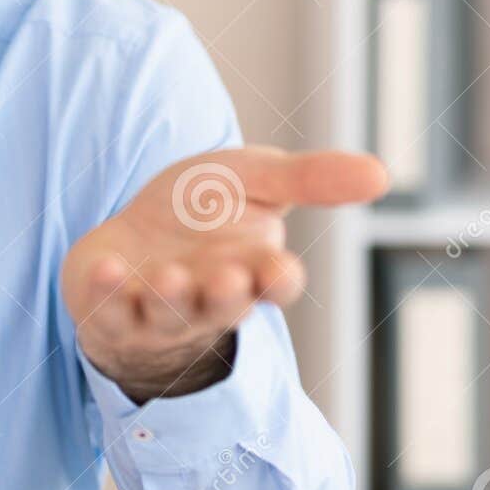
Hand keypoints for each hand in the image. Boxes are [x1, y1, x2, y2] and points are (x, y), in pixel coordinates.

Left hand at [61, 146, 387, 402]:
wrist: (135, 235)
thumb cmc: (203, 209)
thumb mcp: (257, 179)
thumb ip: (311, 178)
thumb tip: (383, 174)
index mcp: (252, 269)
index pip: (276, 283)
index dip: (278, 279)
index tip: (279, 268)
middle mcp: (208, 297)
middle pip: (223, 306)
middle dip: (225, 295)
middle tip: (227, 275)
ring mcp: (157, 310)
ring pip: (168, 315)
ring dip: (170, 299)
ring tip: (170, 277)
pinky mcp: (110, 309)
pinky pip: (109, 310)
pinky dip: (108, 293)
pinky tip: (107, 269)